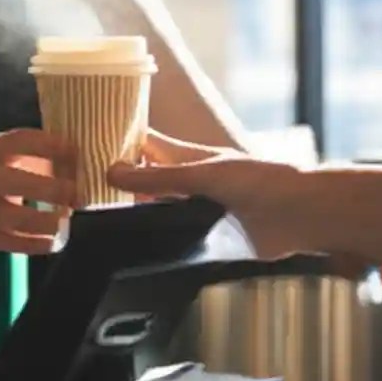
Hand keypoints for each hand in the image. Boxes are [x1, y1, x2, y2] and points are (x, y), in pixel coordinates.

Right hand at [0, 129, 76, 254]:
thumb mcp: (11, 151)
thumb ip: (43, 154)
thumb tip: (82, 165)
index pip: (21, 140)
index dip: (51, 145)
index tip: (76, 152)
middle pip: (16, 183)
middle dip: (52, 189)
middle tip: (76, 195)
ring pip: (14, 218)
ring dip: (47, 221)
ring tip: (64, 218)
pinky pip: (10, 243)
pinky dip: (36, 244)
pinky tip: (54, 240)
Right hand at [111, 131, 381, 280]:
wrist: (299, 215)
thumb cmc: (260, 181)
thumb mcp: (202, 175)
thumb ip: (158, 177)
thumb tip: (112, 170)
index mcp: (185, 157)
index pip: (144, 142)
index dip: (118, 138)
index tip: (85, 141)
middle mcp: (187, 181)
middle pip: (145, 177)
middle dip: (119, 179)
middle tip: (82, 186)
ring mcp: (195, 208)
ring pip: (156, 206)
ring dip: (134, 210)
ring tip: (98, 215)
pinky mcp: (206, 234)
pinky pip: (173, 234)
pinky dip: (155, 236)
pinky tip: (135, 242)